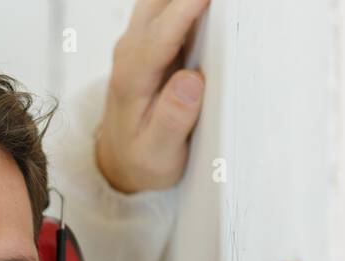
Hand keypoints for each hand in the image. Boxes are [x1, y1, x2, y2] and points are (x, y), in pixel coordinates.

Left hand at [95, 0, 210, 193]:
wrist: (118, 160)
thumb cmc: (139, 158)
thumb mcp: (157, 154)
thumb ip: (173, 119)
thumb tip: (193, 80)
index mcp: (131, 79)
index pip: (160, 33)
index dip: (187, 8)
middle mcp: (129, 53)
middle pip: (157, 4)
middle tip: (226, 3)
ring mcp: (137, 43)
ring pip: (160, 1)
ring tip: (221, 6)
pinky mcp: (149, 40)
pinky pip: (167, 8)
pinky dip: (186, 3)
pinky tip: (209, 7)